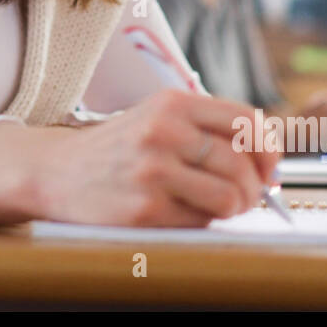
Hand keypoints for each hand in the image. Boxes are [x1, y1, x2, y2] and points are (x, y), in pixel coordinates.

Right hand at [32, 89, 279, 226]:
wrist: (57, 172)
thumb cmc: (117, 149)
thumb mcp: (157, 119)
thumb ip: (206, 131)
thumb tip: (266, 164)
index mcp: (172, 104)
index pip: (246, 120)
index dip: (268, 148)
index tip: (269, 167)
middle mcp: (163, 131)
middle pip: (241, 162)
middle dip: (254, 187)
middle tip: (247, 197)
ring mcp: (153, 171)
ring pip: (229, 196)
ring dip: (235, 208)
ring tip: (220, 207)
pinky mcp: (144, 209)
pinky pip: (201, 221)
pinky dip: (204, 222)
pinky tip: (186, 214)